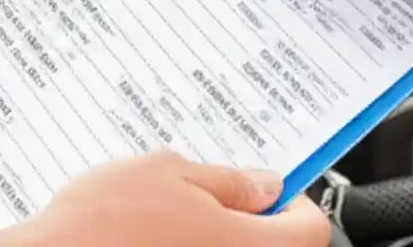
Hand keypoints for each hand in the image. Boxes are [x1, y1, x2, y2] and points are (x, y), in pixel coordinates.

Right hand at [0, 151, 330, 246]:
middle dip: (250, 221)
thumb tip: (264, 185)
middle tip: (216, 196)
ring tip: (169, 217)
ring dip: (212, 236)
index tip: (271, 188)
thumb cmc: (101, 223)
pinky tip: (148, 239)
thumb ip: (226, 180)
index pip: (311, 230)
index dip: (296, 202)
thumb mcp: (168, 174)